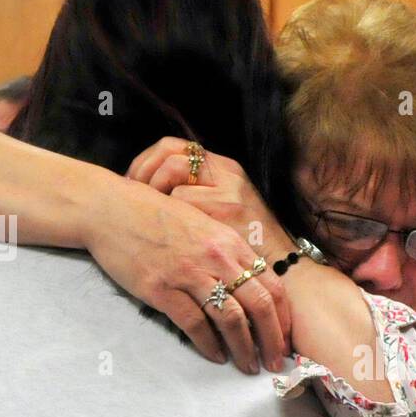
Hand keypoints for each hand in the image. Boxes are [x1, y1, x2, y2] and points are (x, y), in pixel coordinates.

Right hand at [86, 173, 290, 373]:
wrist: (111, 209)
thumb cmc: (156, 216)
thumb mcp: (203, 226)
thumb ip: (227, 253)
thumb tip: (249, 285)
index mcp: (230, 243)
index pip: (272, 285)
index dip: (284, 318)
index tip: (287, 340)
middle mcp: (216, 258)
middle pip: (258, 306)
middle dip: (272, 340)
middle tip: (275, 363)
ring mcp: (189, 273)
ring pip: (231, 319)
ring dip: (244, 348)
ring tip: (248, 366)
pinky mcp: (162, 288)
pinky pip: (194, 323)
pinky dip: (208, 344)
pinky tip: (215, 357)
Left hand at [127, 137, 292, 260]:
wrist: (283, 270)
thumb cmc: (248, 248)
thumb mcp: (225, 213)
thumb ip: (198, 196)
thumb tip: (156, 193)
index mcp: (224, 168)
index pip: (174, 146)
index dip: (147, 162)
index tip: (133, 183)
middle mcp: (226, 171)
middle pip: (169, 151)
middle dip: (143, 171)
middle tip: (132, 194)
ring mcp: (227, 187)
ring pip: (172, 172)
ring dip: (154, 191)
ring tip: (149, 213)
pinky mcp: (226, 207)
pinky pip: (181, 199)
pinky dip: (169, 213)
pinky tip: (165, 229)